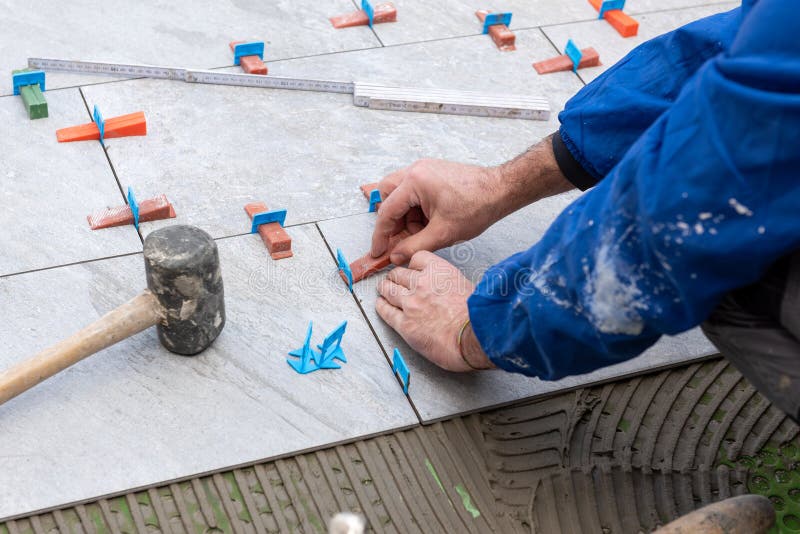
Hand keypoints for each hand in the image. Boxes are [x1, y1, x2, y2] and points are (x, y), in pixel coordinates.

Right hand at [370, 136, 573, 265]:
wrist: (501, 190)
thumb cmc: (477, 207)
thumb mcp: (443, 234)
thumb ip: (414, 247)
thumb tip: (395, 256)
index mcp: (414, 181)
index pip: (386, 211)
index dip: (380, 235)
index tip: (378, 251)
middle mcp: (416, 170)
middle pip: (388, 196)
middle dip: (391, 220)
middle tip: (399, 238)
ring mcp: (425, 169)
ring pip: (400, 194)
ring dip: (405, 215)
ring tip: (421, 231)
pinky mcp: (433, 173)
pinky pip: (414, 191)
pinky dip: (416, 208)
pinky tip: (429, 222)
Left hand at [376, 251, 493, 371]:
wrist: (475, 337)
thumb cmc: (477, 316)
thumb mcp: (467, 287)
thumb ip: (450, 283)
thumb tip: (447, 287)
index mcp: (439, 271)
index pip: (417, 258)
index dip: (413, 264)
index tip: (412, 269)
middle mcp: (421, 283)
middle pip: (398, 273)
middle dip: (395, 277)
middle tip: (394, 281)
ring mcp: (410, 303)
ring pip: (388, 289)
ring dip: (385, 289)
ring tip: (383, 290)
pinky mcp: (404, 324)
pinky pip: (386, 311)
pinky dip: (381, 307)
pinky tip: (381, 305)